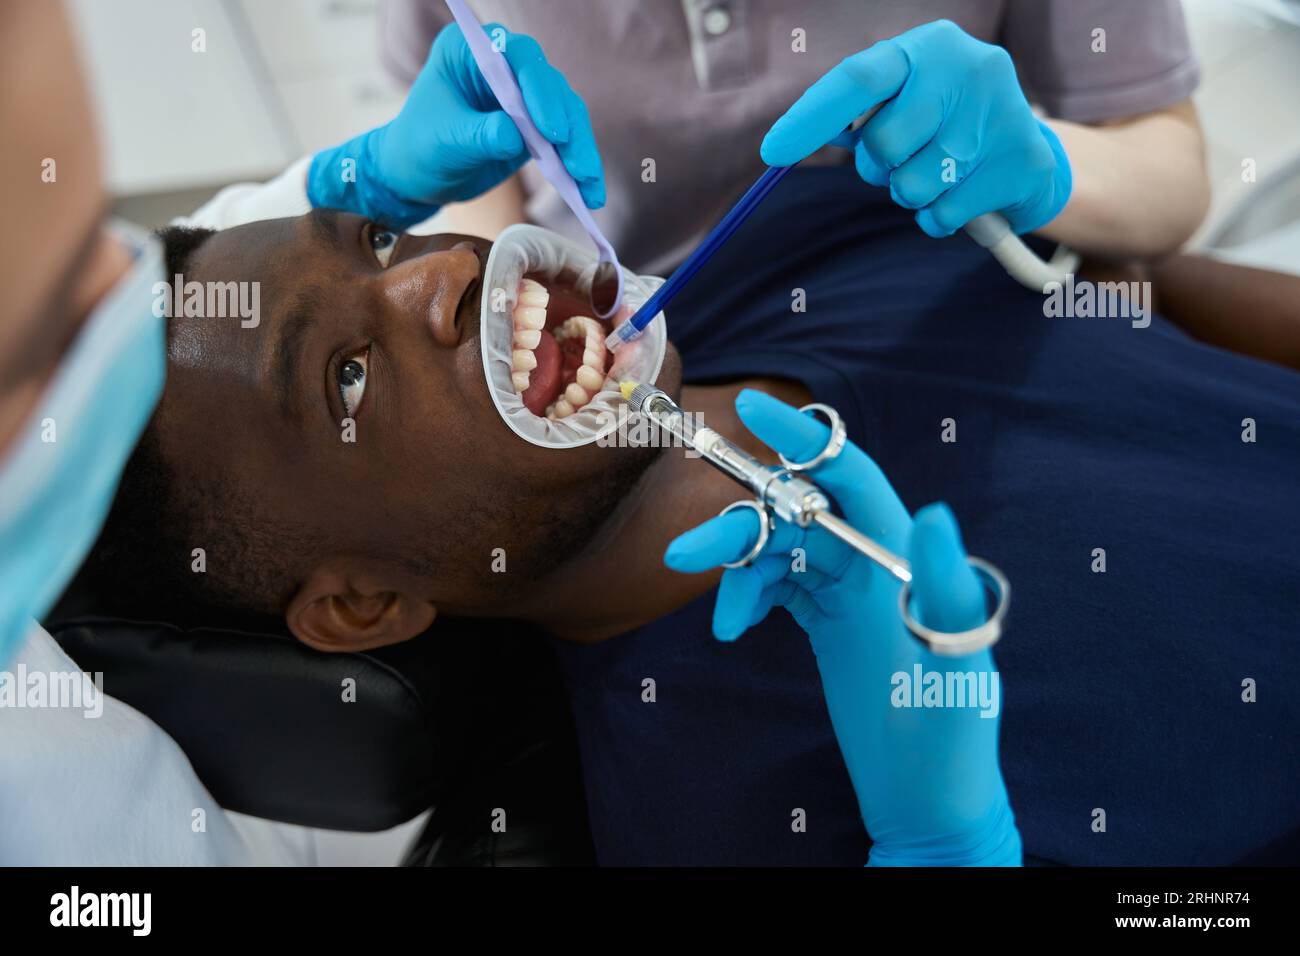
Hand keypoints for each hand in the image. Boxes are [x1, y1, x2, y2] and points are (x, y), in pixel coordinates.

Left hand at [309, 23, 603, 227]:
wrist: (415, 177)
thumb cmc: (418, 150)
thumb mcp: (443, 143)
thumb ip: (478, 136)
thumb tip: (515, 137)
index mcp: (471, 52)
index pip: (517, 58)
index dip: (539, 90)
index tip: (551, 131)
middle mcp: (503, 67)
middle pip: (550, 87)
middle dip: (569, 129)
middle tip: (578, 167)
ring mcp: (523, 97)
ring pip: (566, 114)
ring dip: (581, 150)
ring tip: (589, 186)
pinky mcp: (536, 127)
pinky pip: (566, 141)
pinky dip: (577, 166)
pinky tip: (589, 192)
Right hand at [664, 390, 1020, 865]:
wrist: (926, 802)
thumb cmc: (951, 738)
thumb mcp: (955, 664)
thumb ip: (942, 587)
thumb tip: (934, 512)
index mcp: (904, 559)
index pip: (850, 477)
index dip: (804, 439)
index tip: (753, 406)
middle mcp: (874, 564)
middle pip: (794, 515)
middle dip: (740, 526)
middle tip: (684, 554)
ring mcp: (848, 593)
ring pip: (777, 549)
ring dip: (738, 570)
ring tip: (724, 623)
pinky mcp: (825, 622)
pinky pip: (775, 585)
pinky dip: (747, 596)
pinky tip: (734, 630)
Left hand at [761, 19, 1069, 237]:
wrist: (1024, 149)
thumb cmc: (943, 122)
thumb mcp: (905, 100)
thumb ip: (858, 113)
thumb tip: (787, 142)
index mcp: (929, 47)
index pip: (858, 79)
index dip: (810, 118)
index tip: (772, 152)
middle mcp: (970, 69)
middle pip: (883, 144)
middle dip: (879, 167)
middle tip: (903, 159)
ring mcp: (1001, 115)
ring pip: (913, 185)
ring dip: (911, 194)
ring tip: (937, 174)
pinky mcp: (1021, 162)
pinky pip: (943, 213)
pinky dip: (938, 217)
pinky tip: (960, 194)